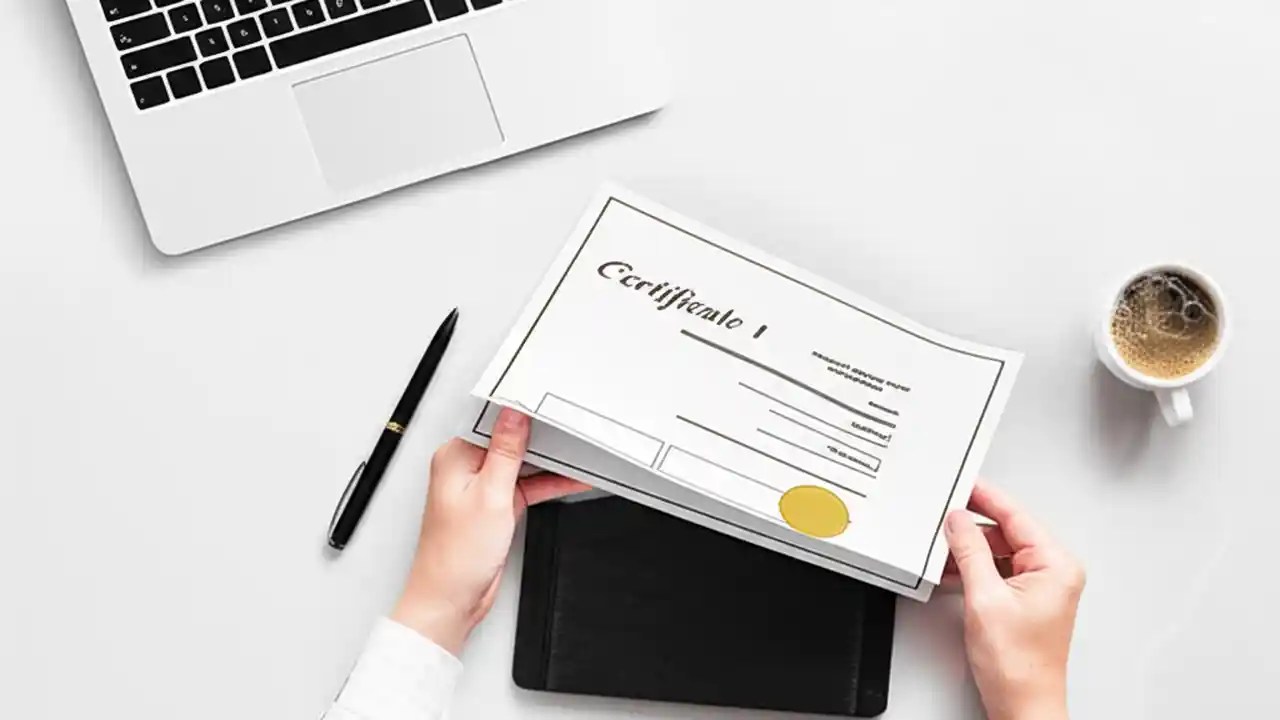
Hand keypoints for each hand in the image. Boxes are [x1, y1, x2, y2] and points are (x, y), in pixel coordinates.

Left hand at [391, 409, 590, 654]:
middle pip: (509, 442)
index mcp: (454, 457)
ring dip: (548, 464)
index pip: (492, 422)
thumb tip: (513, 415)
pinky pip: (526, 486)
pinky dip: (546, 485)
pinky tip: (570, 480)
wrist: (451, 598)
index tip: (547, 408)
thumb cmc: (455, 556)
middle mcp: (465, 469)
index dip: (521, 413)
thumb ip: (506, 452)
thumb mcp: (490, 494)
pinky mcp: (495, 506)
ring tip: (579, 455)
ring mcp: (481, 488)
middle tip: (570, 431)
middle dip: (540, 439)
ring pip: (522, 465)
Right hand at [943, 482, 1084, 719]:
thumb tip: (958, 521)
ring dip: (969, 552)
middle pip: (1006, 533)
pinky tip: (951, 571)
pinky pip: (996, 571)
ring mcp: (1040, 587)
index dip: (986, 498)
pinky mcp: (1025, 600)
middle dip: (971, 529)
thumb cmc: (1019, 666)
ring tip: (941, 551)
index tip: (964, 483)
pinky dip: (973, 570)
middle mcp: (1054, 573)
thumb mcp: (984, 598)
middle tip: (942, 519)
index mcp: (1056, 565)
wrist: (1023, 705)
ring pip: (998, 553)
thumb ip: (968, 552)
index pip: (1016, 516)